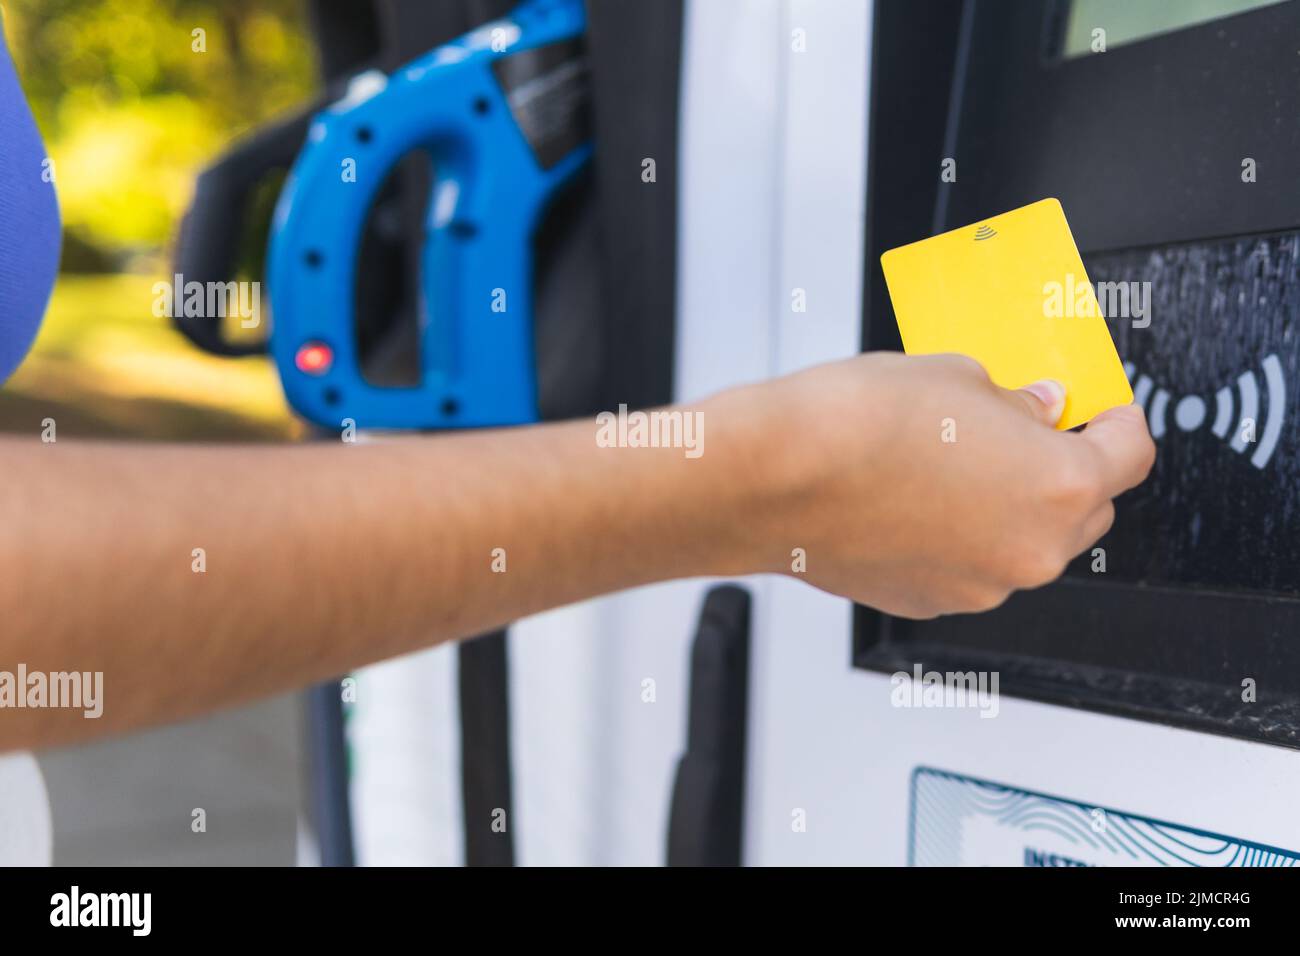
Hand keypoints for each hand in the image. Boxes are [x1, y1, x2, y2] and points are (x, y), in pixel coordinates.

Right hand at [716, 352, 1155, 616]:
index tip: (1105, 410)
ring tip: (953, 461)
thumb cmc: (855, 425)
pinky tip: (916, 496)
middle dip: (1066, 469)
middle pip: (1087, 511)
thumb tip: (1037, 411)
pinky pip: (970, 564)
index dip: (1120, 421)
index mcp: (1058, 486)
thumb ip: (1016, 402)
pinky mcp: (930, 599)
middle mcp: (1030, 550)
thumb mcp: (957, 377)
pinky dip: (960, 535)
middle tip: (1027, 429)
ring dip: (1010, 506)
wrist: (772, 480)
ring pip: (1023, 542)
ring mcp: (980, 584)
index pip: (1131, 454)